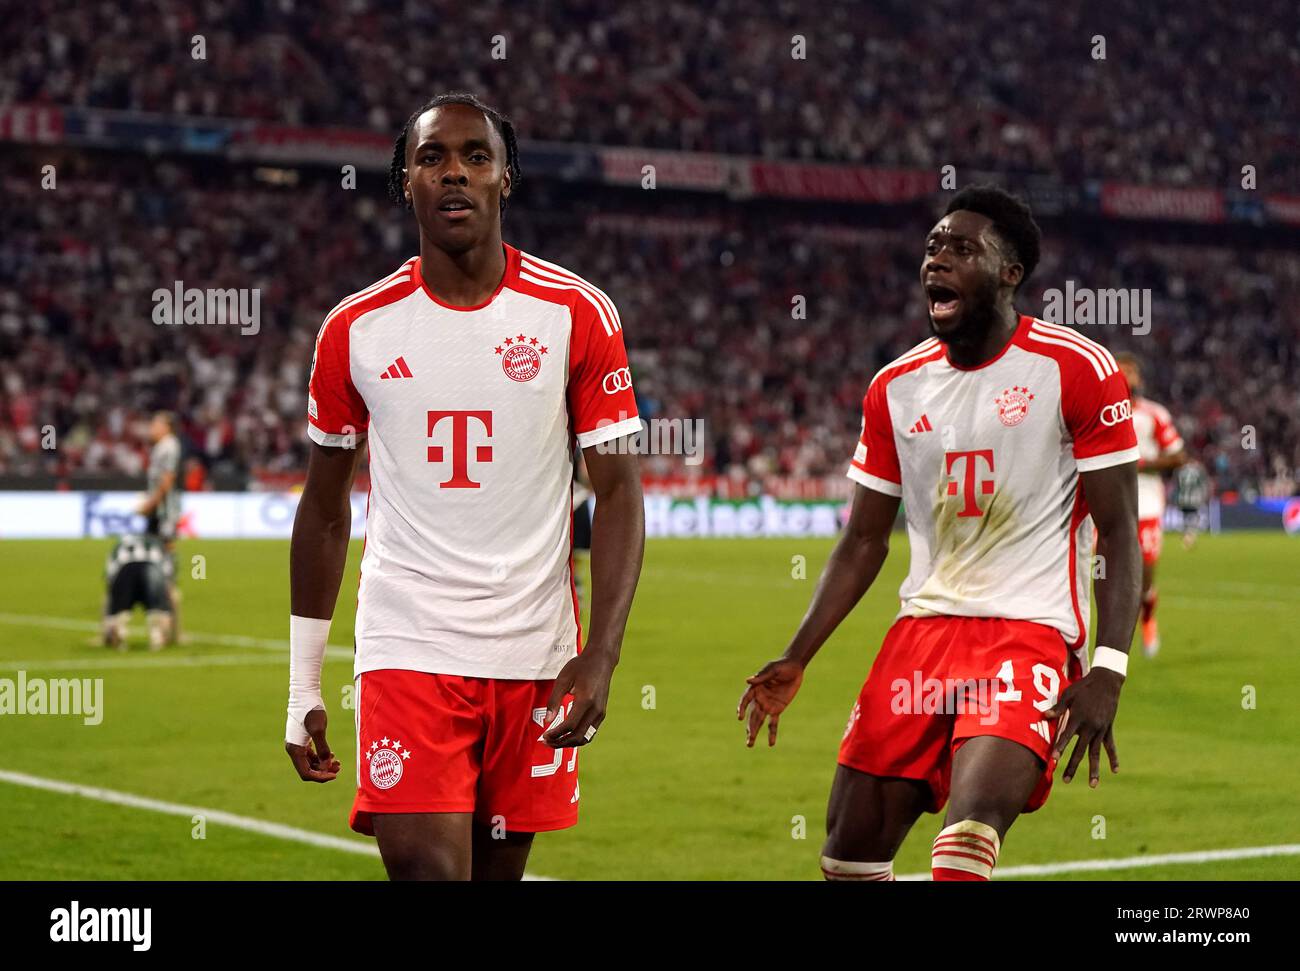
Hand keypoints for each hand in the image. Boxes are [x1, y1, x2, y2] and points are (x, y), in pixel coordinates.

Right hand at [285, 707, 339, 782]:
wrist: (305, 696)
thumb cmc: (311, 711)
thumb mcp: (319, 729)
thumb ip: (322, 748)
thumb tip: (326, 765)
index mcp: (294, 750)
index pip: (306, 773)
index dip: (320, 777)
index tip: (334, 775)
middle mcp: (294, 749)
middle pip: (308, 769)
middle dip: (324, 771)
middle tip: (339, 768)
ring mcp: (298, 745)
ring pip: (310, 762)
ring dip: (323, 765)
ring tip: (338, 763)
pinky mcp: (303, 740)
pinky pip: (311, 755)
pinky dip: (321, 757)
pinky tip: (332, 755)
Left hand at [542, 650, 615, 747]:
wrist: (601, 660)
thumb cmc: (581, 667)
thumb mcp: (563, 680)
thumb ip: (554, 701)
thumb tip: (547, 720)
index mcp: (586, 700)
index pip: (569, 726)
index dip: (555, 734)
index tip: (544, 736)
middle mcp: (596, 709)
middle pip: (578, 736)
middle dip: (561, 742)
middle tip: (547, 742)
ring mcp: (600, 713)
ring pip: (585, 737)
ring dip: (569, 743)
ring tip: (555, 741)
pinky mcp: (601, 713)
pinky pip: (589, 732)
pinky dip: (577, 737)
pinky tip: (566, 735)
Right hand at [737, 657, 803, 747]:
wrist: (794, 668)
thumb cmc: (781, 666)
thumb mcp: (772, 669)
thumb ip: (761, 676)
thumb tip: (748, 680)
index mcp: (755, 688)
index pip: (745, 699)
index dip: (741, 707)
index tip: (739, 717)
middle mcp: (759, 698)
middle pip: (752, 714)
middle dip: (749, 726)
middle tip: (749, 737)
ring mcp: (767, 705)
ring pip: (759, 721)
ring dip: (754, 732)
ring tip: (750, 744)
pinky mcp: (777, 709)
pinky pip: (773, 723)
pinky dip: (772, 733)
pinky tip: (770, 744)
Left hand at [1043, 667, 1122, 786]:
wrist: (1106, 682)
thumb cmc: (1083, 688)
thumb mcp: (1068, 695)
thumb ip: (1058, 708)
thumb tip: (1044, 716)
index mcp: (1078, 718)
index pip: (1067, 737)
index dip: (1060, 748)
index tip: (1054, 759)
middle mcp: (1090, 727)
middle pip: (1080, 751)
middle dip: (1072, 766)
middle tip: (1065, 780)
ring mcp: (1101, 730)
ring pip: (1096, 753)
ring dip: (1094, 769)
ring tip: (1092, 785)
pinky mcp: (1108, 729)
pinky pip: (1111, 746)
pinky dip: (1113, 758)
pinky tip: (1115, 770)